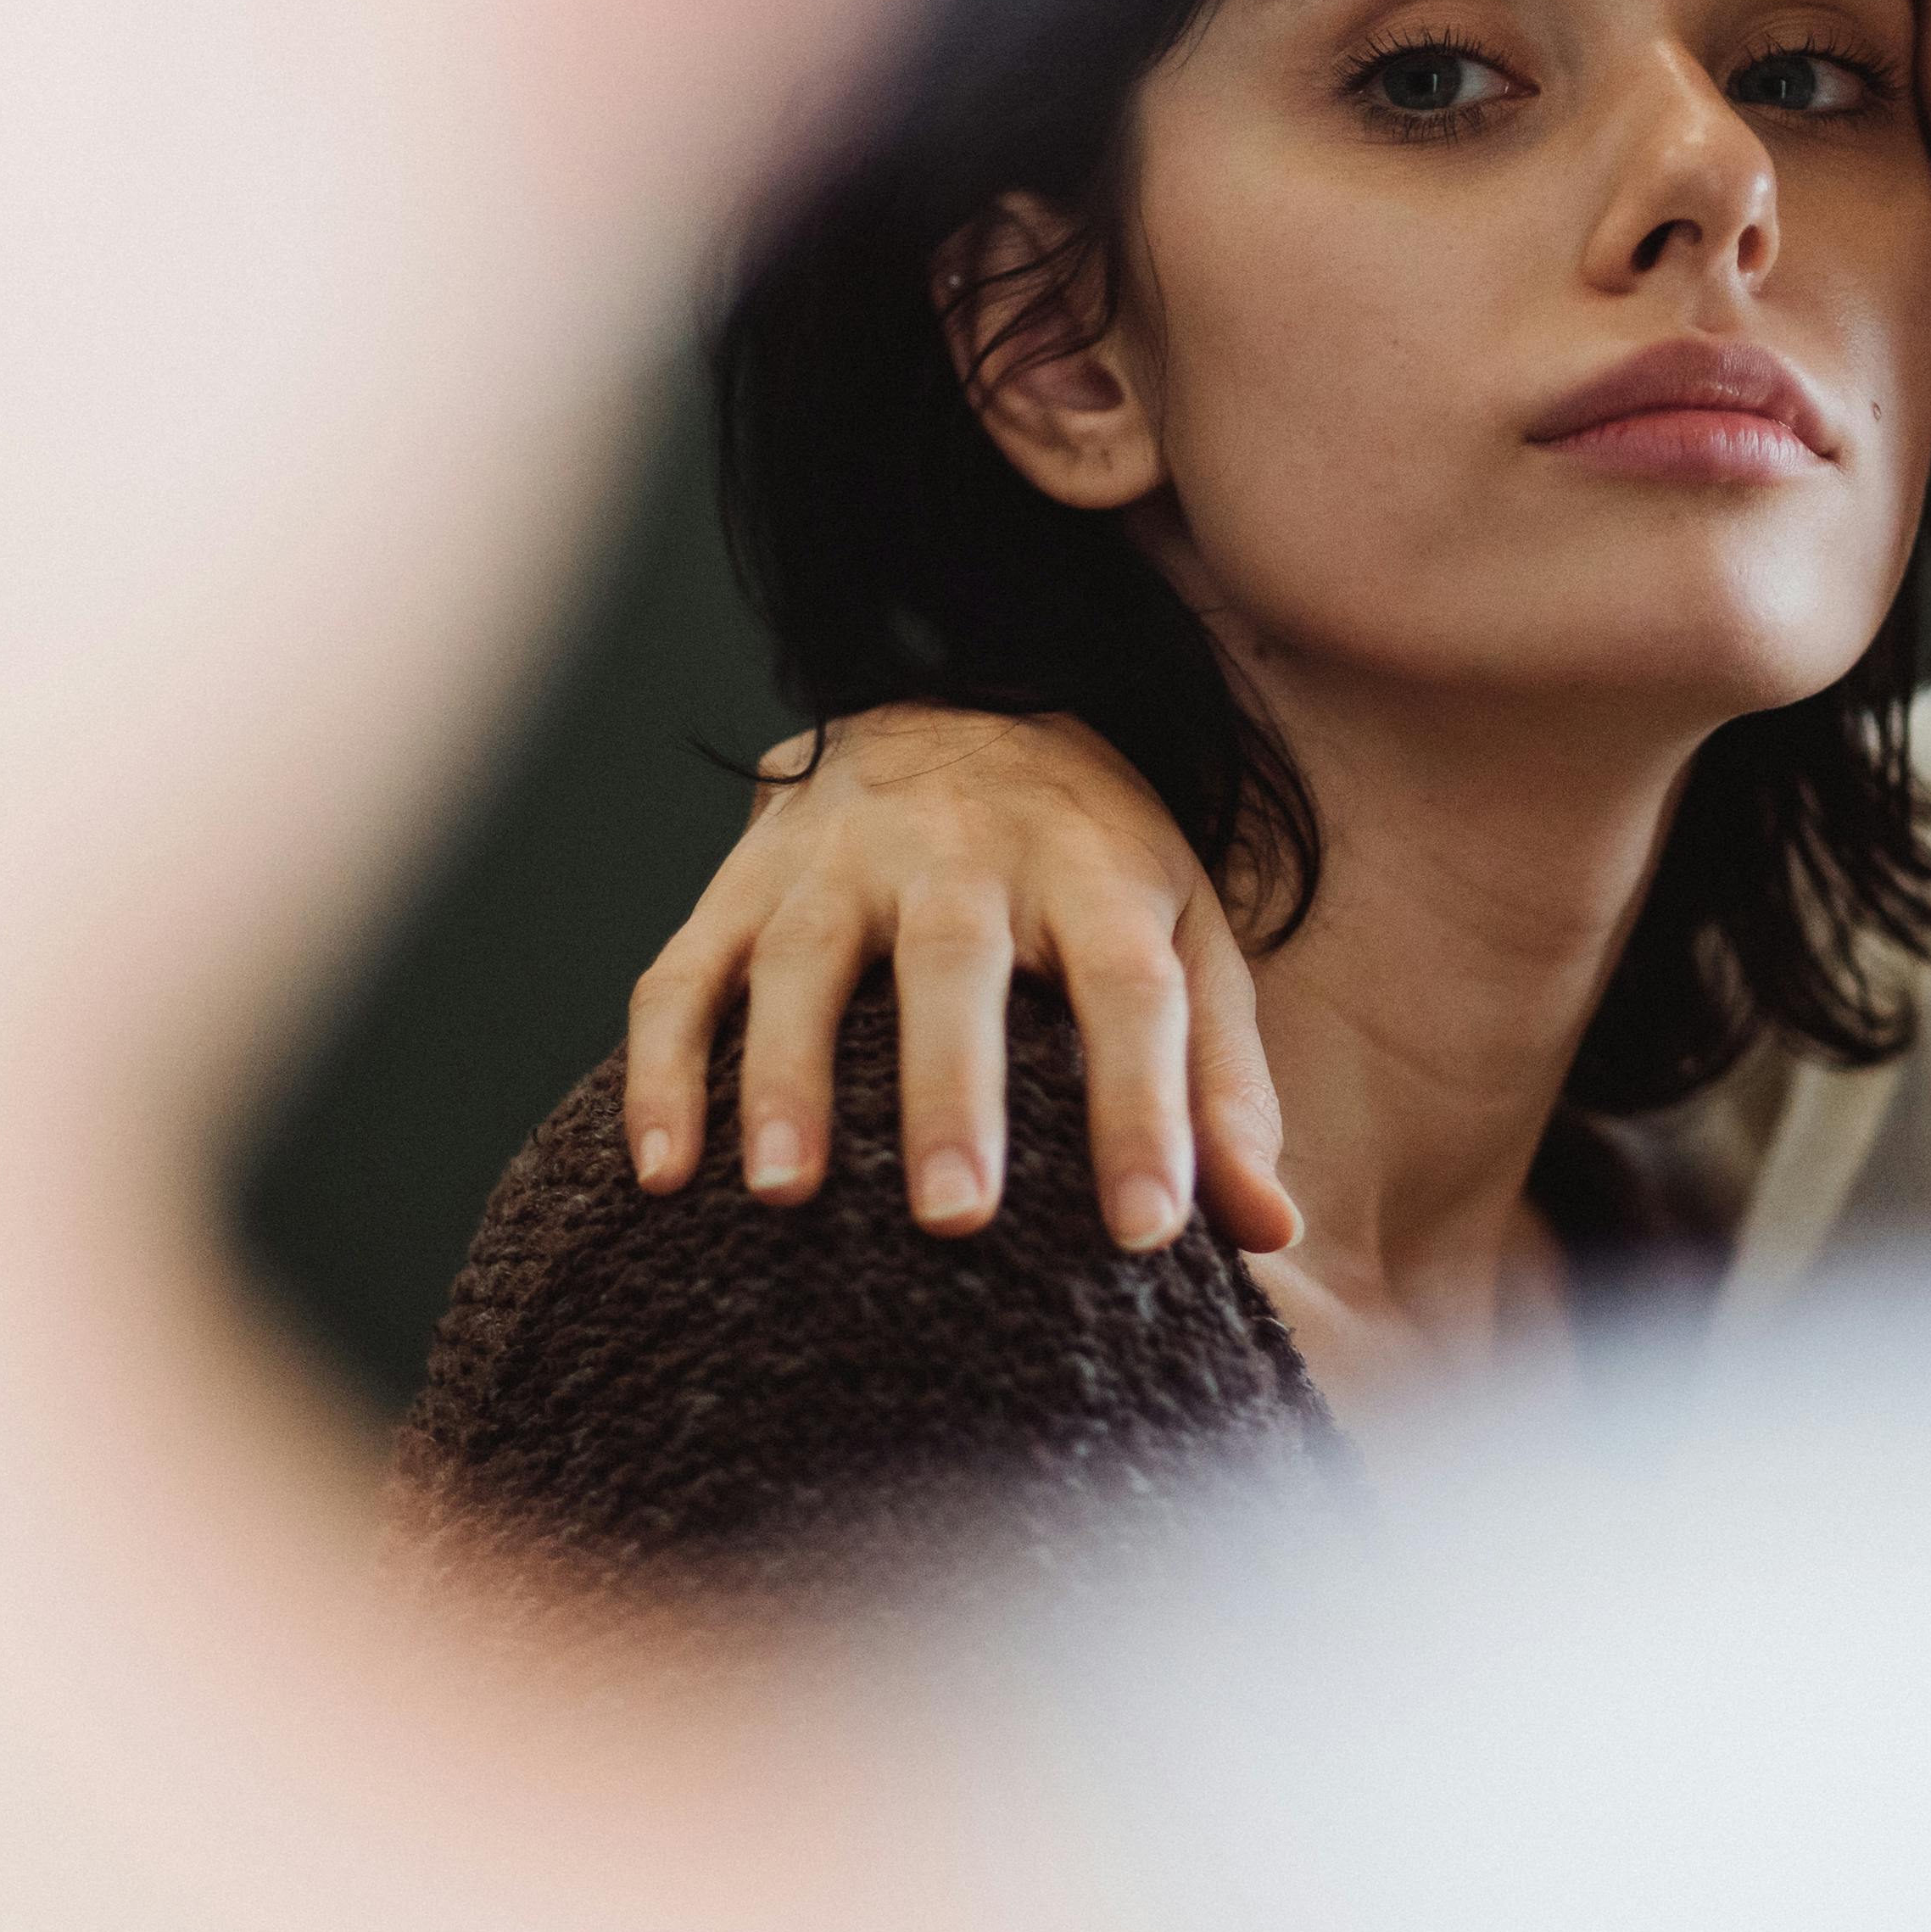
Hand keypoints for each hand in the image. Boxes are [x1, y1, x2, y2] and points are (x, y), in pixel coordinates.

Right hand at [622, 705, 1298, 1253]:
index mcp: (1092, 866)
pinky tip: (662, 1174)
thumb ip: (1222, 1083)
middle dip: (951, 1089)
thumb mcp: (1184, 937)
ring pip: (801, 958)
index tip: (1151, 1229)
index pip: (1130, 985)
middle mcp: (961, 850)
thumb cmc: (1090, 863)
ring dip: (786, 1076)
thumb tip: (1268, 1226)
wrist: (959, 702)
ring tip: (785, 1194)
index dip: (1147, 1106)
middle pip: (954, 959)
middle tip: (955, 1218)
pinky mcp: (742, 881)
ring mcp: (837, 858)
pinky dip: (664, 1070)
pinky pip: (685, 972)